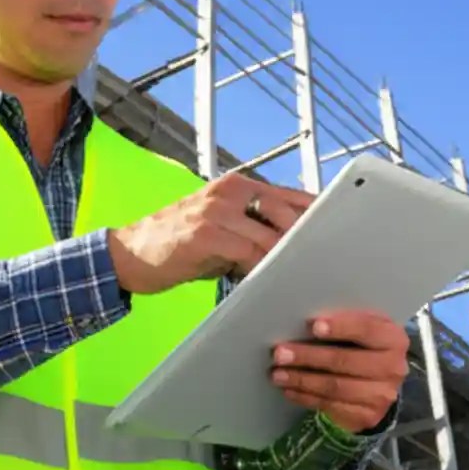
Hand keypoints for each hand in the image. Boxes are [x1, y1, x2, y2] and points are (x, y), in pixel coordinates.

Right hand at [108, 172, 314, 294]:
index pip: (289, 196)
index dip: (315, 215)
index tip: (339, 232)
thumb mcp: (220, 228)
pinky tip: (274, 283)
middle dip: (308, 239)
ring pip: (271, 235)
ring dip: (290, 258)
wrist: (129, 253)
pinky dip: (264, 269)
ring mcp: (218, 210)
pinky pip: (249, 253)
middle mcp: (230, 191)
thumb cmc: (179, 245)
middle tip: (329, 261)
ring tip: (306, 276)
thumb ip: (253, 229)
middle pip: (287, 212)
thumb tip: (293, 247)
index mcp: (237, 186)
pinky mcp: (206, 234)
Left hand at [270, 310, 408, 432]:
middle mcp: (392, 368)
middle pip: (345, 360)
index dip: (340, 327)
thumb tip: (305, 318)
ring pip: (335, 387)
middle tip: (280, 353)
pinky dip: (305, 397)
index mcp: (393, 338)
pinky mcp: (367, 416)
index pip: (366, 329)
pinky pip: (330, 405)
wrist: (380, 384)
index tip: (313, 326)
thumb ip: (345, 321)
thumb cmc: (365, 346)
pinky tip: (288, 389)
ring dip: (302, 379)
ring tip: (278, 374)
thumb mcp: (364, 328)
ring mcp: (381, 395)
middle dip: (309, 356)